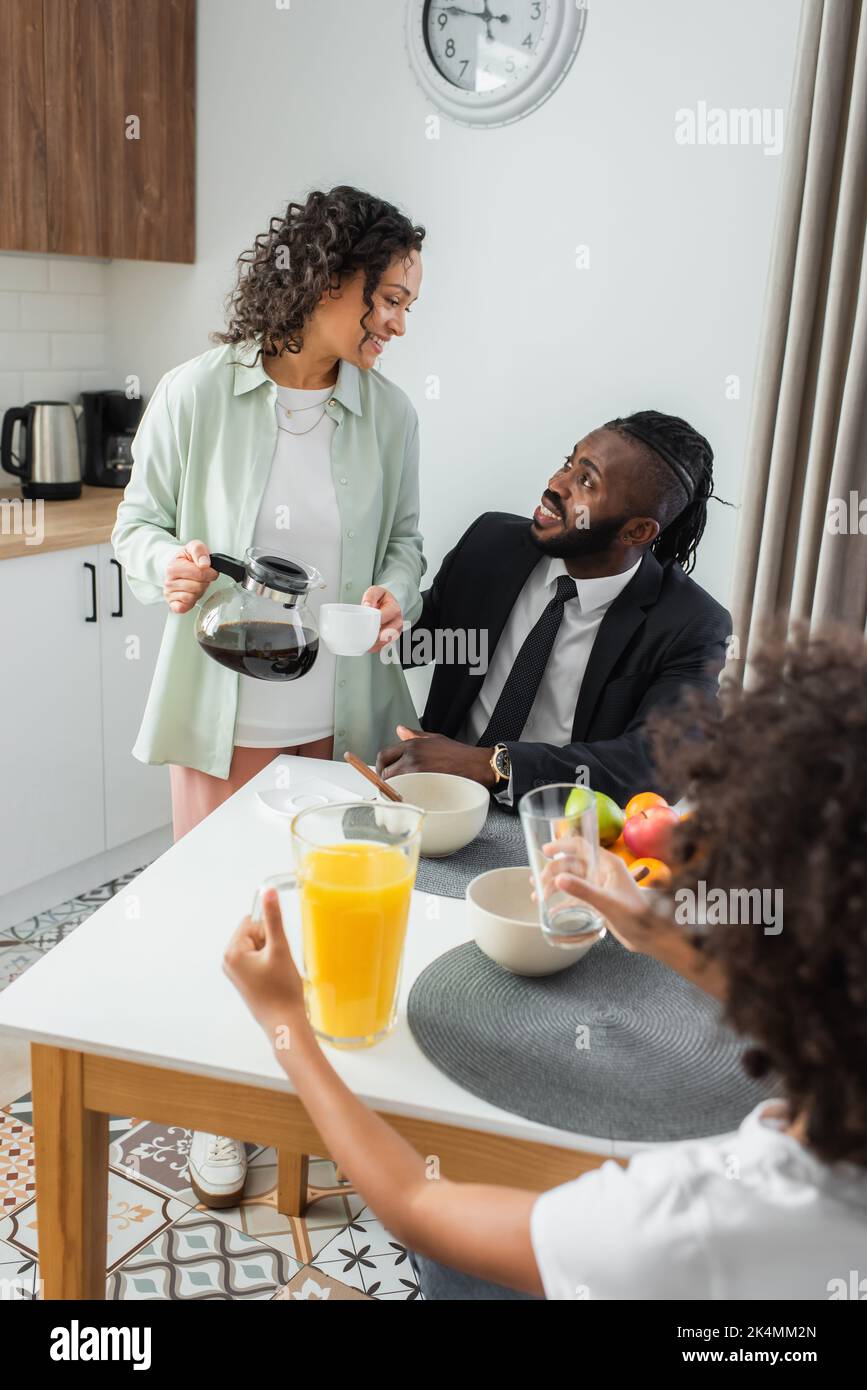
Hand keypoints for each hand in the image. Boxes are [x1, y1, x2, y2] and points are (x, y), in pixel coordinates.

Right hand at [164, 539, 217, 613]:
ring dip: (198, 592)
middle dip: (204, 582)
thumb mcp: (194, 547)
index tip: (208, 570)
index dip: (210, 573)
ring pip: (193, 597)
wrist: (177, 566)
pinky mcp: (172, 604)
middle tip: (199, 578)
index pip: (200, 573)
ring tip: (194, 584)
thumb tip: (204, 564)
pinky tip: (189, 595)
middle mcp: (168, 581)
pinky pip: (185, 608)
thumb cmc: (186, 559)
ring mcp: (169, 593)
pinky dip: (190, 603)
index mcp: (173, 567)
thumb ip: (200, 551)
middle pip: (198, 587)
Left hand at [223, 889, 306, 1037]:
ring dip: (270, 954)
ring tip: (275, 974)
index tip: (274, 952)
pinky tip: (272, 979)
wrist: (284, 1022)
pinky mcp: (242, 979)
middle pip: (254, 934)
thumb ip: (273, 918)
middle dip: (270, 944)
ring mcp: (234, 971)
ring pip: (258, 946)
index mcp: (232, 951)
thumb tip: (268, 892)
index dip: (269, 934)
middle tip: (276, 965)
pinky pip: (257, 959)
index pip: (253, 923)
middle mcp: (228, 960)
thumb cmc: (282, 990)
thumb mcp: (279, 949)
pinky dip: (268, 964)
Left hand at [361, 586, 403, 652]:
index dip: (373, 622)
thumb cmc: (382, 598)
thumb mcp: (375, 591)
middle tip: (363, 634)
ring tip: (364, 639)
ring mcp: (396, 631)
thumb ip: (370, 596)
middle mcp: (398, 621)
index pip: (383, 618)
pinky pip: (383, 646)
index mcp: (394, 609)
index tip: (365, 624)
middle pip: (386, 633)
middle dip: (373, 635)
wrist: (388, 603)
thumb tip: (367, 605)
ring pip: (385, 642)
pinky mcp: (392, 638)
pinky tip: (368, 643)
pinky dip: (374, 647)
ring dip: (374, 642)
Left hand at [376, 726, 496, 787]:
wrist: (477, 765)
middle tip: (392, 785)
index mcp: (413, 745)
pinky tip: (410, 796)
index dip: (381, 766)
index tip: (384, 772)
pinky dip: (404, 796)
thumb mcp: (435, 738)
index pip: (384, 755)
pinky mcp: (425, 785)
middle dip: (386, 780)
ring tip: (401, 791)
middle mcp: (412, 757)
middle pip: (385, 772)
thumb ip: (414, 735)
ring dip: (394, 789)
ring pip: (393, 784)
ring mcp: (418, 772)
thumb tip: (400, 730)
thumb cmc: (459, 754)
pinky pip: (406, 793)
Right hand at [537, 840, 668, 955]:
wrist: (649, 936)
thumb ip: (583, 891)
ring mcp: (600, 886)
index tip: (545, 851)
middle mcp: (603, 872)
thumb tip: (558, 879)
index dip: (563, 845)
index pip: (582, 846)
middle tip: (538, 883)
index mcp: (608, 864)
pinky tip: (551, 909)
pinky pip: (575, 896)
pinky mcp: (598, 900)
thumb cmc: (636, 916)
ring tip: (538, 897)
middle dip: (553, 872)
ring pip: (571, 880)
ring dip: (554, 886)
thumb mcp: (607, 902)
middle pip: (572, 864)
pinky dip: (562, 901)